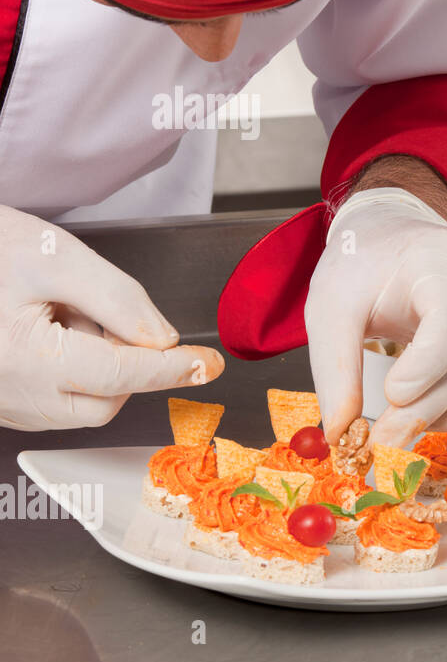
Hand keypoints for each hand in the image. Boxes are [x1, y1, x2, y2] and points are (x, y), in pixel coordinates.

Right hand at [0, 206, 224, 430]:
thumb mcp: (55, 255)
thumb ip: (117, 298)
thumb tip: (163, 339)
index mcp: (23, 359)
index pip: (123, 373)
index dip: (174, 368)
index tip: (209, 364)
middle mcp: (10, 394)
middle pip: (107, 402)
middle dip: (127, 364)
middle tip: (100, 311)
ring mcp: (1, 404)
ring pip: (83, 406)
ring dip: (98, 366)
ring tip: (61, 312)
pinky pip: (55, 400)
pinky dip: (72, 371)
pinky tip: (47, 328)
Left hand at [306, 188, 446, 447]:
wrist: (392, 235)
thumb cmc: (363, 266)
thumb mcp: (330, 308)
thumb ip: (336, 370)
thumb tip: (342, 435)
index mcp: (438, 260)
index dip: (428, 368)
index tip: (391, 397)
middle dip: (436, 410)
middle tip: (390, 439)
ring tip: (422, 422)